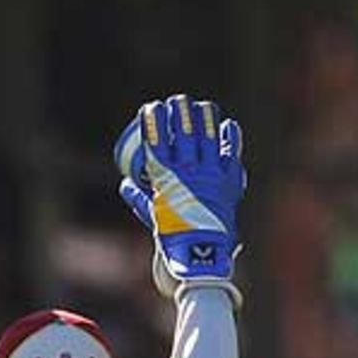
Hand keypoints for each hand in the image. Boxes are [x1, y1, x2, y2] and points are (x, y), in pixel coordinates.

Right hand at [113, 96, 244, 295]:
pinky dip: (230, 138)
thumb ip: (141, 199)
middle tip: (177, 101)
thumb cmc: (173, 239)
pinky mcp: (229, 182)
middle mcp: (188, 173)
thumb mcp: (154, 217)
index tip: (151, 108)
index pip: (158, 141)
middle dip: (180, 111)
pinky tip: (228, 126)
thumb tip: (126, 184)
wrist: (200, 255)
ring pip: (208, 136)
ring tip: (202, 107)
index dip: (154, 121)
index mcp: (166, 180)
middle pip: (184, 132)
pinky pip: (230, 153)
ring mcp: (210, 176)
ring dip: (204, 117)